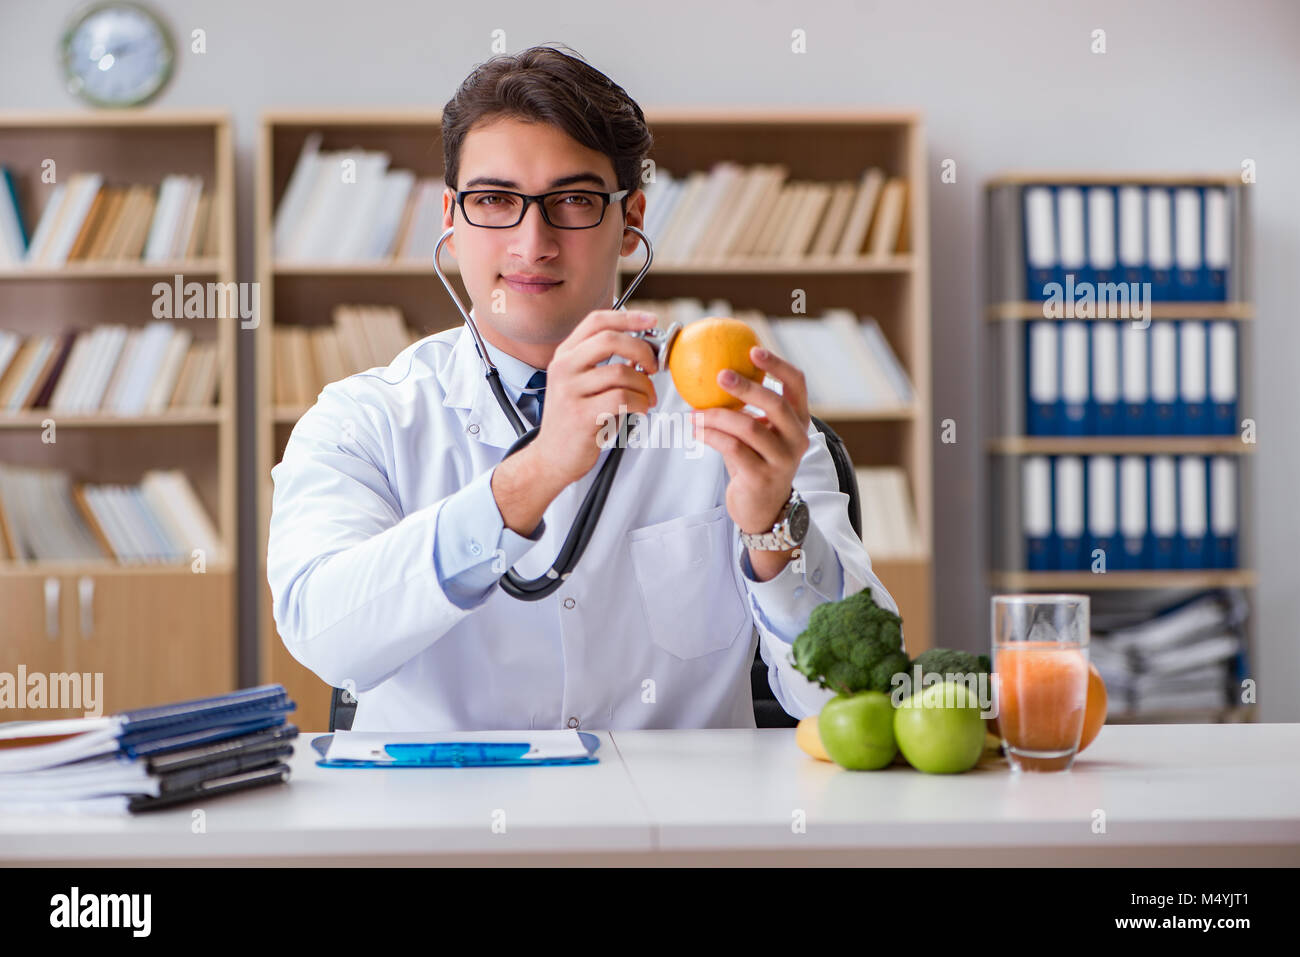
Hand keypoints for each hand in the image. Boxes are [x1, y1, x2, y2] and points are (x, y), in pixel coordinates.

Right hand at [535, 309, 660, 485]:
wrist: (551, 457)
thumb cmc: (573, 421)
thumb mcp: (580, 383)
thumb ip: (604, 363)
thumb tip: (644, 349)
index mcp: (565, 355)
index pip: (597, 321)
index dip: (628, 318)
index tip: (651, 321)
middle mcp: (564, 368)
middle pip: (611, 339)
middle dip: (642, 351)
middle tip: (653, 367)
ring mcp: (569, 391)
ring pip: (622, 373)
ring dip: (645, 387)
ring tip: (646, 399)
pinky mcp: (581, 415)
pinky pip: (623, 399)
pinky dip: (640, 403)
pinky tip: (639, 410)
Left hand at [692, 346, 810, 534]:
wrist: (761, 508)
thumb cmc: (755, 461)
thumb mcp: (758, 431)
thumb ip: (747, 407)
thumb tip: (714, 372)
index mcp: (799, 420)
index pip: (797, 384)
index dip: (777, 365)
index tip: (752, 350)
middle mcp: (797, 438)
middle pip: (775, 403)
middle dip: (746, 386)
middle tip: (719, 374)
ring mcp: (782, 459)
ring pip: (748, 427)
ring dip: (716, 416)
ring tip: (694, 412)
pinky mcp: (762, 477)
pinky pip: (732, 448)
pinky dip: (710, 436)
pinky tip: (694, 430)